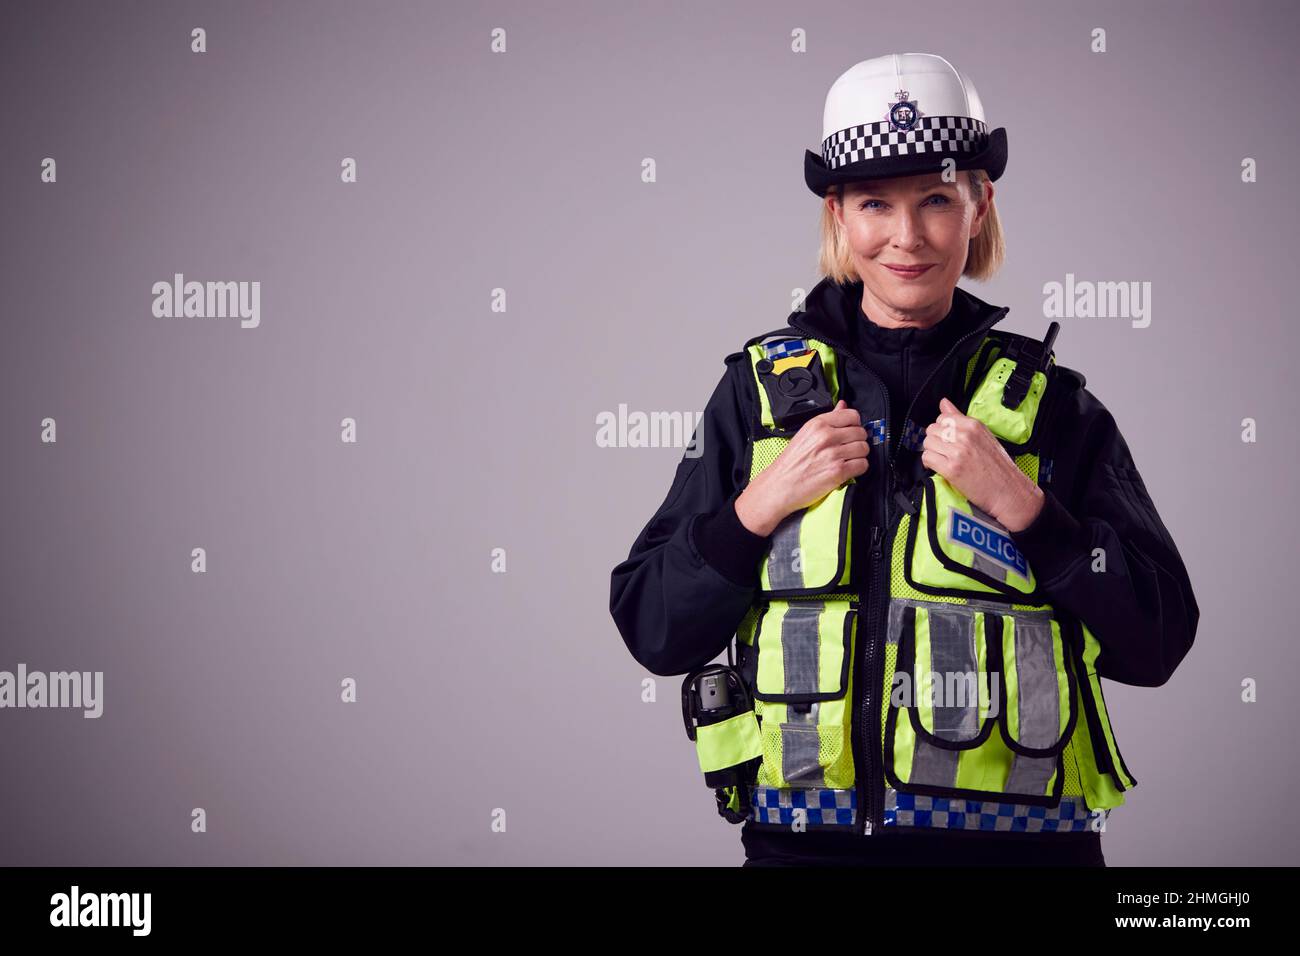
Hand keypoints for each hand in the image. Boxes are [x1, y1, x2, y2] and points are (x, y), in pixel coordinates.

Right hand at [735, 400, 867, 536]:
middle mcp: (826, 436)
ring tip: (847, 460)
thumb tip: (843, 405)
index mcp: (817, 424)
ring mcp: (832, 454)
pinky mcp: (838, 472)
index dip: (854, 425)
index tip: (849, 432)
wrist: (779, 486)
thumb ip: (828, 419)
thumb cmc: (790, 463)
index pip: (853, 415)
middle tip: (847, 449)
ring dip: (859, 456)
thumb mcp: (806, 434)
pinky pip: (863, 465)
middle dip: (857, 442)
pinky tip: (847, 470)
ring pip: (864, 449)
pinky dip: (858, 469)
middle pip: (861, 432)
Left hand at [921, 397, 1043, 531]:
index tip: (947, 439)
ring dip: (932, 453)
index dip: (941, 430)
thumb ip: (960, 418)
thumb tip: (944, 402)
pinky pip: (927, 459)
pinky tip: (940, 468)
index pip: (942, 417)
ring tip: (943, 460)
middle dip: (935, 441)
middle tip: (945, 452)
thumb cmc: (998, 466)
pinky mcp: (952, 469)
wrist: (1008, 490)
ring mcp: (958, 452)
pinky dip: (930, 464)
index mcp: (973, 425)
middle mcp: (965, 436)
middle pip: (932, 430)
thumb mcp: (983, 435)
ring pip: (927, 444)